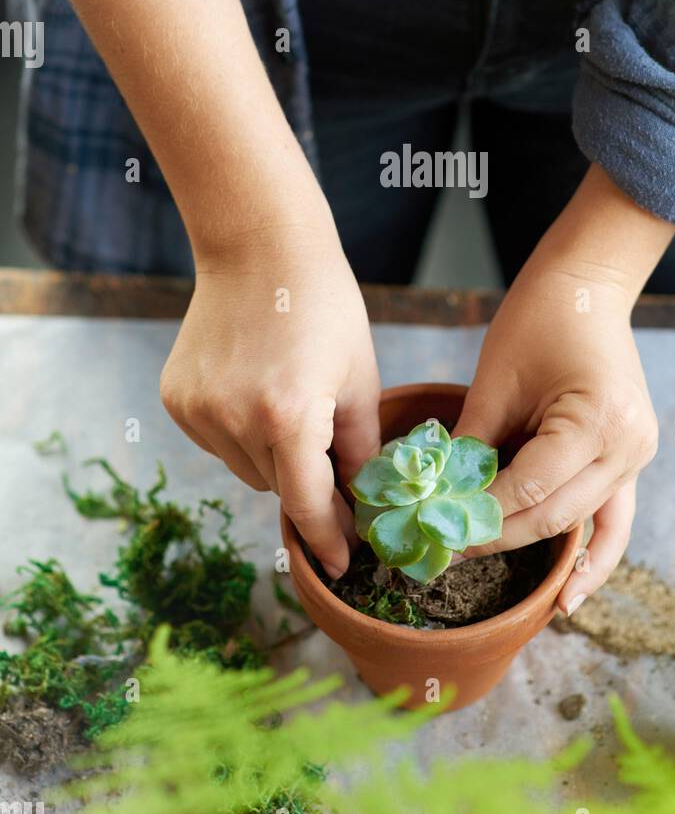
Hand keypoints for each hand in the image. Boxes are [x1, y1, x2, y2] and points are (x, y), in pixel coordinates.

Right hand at [160, 213, 380, 579]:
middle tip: (326, 437)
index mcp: (289, 417)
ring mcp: (198, 411)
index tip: (345, 566)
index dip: (329, 539)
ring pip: (246, 468)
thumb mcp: (359, 379)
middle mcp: (235, 420)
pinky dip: (239, 431)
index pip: (308, 505)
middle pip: (278, 486)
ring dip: (271, 455)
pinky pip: (216, 442)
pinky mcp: (176, 399)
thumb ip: (360, 450)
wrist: (260, 248)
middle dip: (307, 477)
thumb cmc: (325, 307)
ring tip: (288, 397)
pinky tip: (253, 387)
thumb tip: (360, 503)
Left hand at [452, 165, 673, 613]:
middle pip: (554, 514)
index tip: (434, 529)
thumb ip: (470, 445)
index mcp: (597, 421)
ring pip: (582, 523)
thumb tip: (433, 499)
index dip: (479, 515)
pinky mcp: (632, 458)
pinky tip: (570, 595)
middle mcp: (627, 446)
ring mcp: (637, 455)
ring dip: (540, 553)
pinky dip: (594, 557)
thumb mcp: (494, 381)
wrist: (588, 288)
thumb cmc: (537, 320)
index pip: (528, 489)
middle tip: (446, 552)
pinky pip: (614, 520)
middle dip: (498, 537)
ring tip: (506, 595)